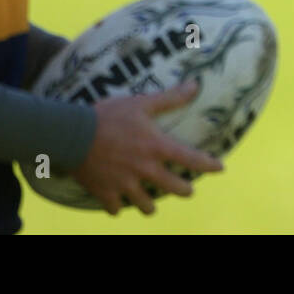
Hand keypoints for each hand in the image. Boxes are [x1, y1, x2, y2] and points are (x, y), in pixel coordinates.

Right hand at [71, 80, 224, 214]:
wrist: (72, 134)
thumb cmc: (109, 115)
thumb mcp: (141, 103)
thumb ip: (170, 97)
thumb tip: (196, 84)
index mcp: (156, 147)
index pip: (191, 159)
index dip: (209, 165)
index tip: (220, 168)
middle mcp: (145, 169)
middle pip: (173, 188)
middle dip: (184, 191)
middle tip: (188, 190)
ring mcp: (125, 184)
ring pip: (146, 206)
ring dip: (151, 205)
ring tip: (152, 203)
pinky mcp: (105, 193)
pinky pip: (116, 208)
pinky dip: (118, 207)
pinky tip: (119, 203)